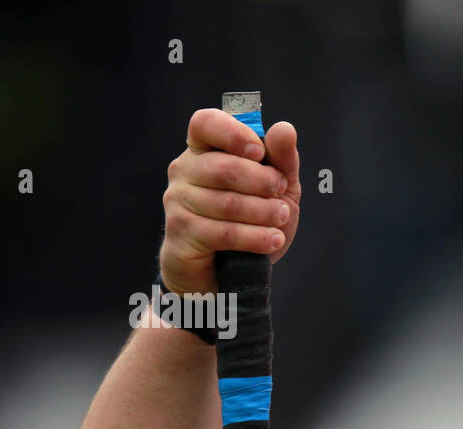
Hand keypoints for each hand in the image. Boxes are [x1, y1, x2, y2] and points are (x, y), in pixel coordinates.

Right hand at [159, 108, 301, 295]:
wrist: (228, 271)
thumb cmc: (251, 222)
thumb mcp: (277, 189)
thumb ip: (282, 160)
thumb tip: (285, 129)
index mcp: (204, 150)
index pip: (205, 123)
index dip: (233, 134)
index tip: (259, 152)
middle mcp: (184, 170)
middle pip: (224, 167)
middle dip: (262, 182)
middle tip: (282, 195)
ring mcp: (178, 201)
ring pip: (228, 203)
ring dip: (264, 212)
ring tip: (280, 218)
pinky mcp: (181, 232)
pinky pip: (224, 232)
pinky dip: (256, 237)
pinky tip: (273, 240)